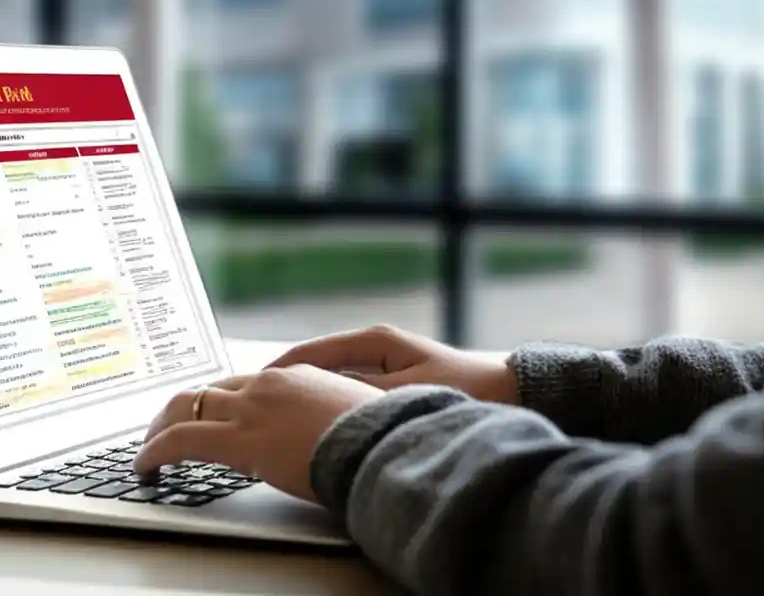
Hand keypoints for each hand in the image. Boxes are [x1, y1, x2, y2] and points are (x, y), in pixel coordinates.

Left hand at [134, 365, 382, 501]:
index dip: (222, 403)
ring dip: (161, 428)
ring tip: (148, 450)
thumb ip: (333, 415)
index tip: (212, 416)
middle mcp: (268, 383)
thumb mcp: (357, 414)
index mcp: (298, 375)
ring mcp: (250, 407)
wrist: (382, 446)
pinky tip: (146, 466)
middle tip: (165, 429)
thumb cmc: (381, 437)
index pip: (245, 384)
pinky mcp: (236, 438)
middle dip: (182, 408)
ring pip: (186, 407)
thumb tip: (331, 430)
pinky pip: (180, 440)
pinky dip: (155, 451)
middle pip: (209, 389)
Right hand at [267, 324, 519, 403]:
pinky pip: (347, 390)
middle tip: (254, 404)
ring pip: (329, 378)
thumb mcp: (406, 396)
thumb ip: (360, 398)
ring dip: (305, 394)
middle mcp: (375, 346)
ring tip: (275, 415)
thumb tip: (318, 403)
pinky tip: (314, 422)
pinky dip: (327, 402)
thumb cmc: (466, 391)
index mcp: (375, 341)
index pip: (311, 353)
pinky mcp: (393, 380)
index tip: (252, 388)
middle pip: (315, 364)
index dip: (278, 372)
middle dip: (284, 383)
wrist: (511, 393)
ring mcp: (383, 362)